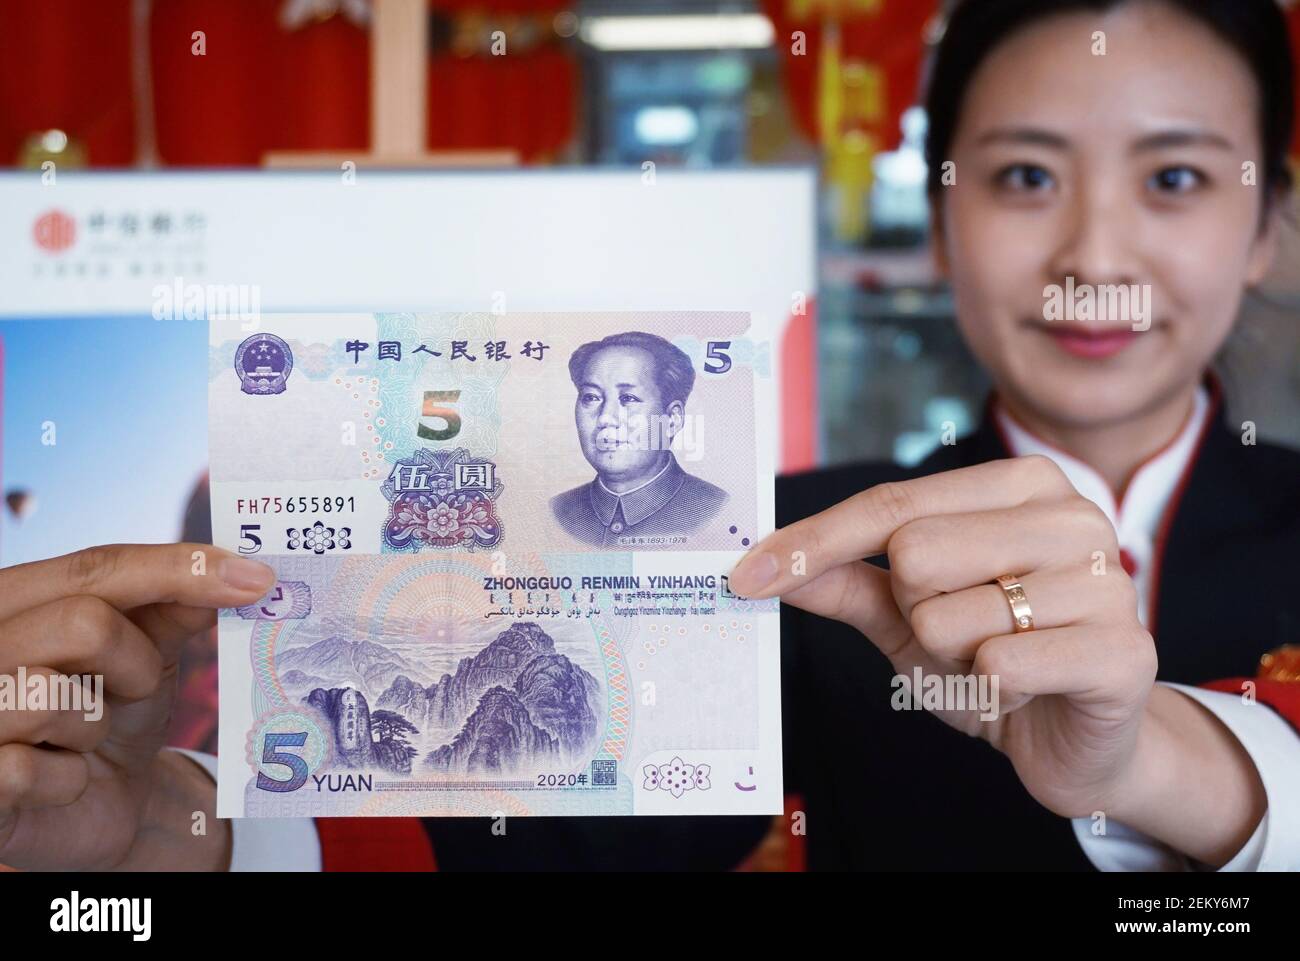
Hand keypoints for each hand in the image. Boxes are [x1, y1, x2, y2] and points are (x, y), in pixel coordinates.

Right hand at [0, 543, 275, 869]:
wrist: (94, 801)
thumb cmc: (114, 710)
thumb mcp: (146, 650)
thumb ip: (175, 607)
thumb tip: (238, 572)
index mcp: (15, 597)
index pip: (97, 566)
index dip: (180, 569)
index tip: (257, 579)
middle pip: (83, 622)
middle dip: (132, 665)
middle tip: (132, 690)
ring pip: (52, 697)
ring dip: (93, 726)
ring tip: (81, 737)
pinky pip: (29, 771)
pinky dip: (65, 780)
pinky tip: (58, 781)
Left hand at [733, 456, 1264, 863]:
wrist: (1080, 740)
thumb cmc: (997, 658)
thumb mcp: (909, 615)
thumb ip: (845, 582)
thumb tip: (766, 565)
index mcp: (1020, 485)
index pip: (889, 505)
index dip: (812, 542)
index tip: (744, 575)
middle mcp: (1071, 514)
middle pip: (915, 553)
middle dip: (916, 612)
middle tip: (962, 634)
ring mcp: (1106, 576)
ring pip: (950, 615)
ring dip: (955, 657)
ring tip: (999, 662)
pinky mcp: (1122, 650)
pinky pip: (1001, 663)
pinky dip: (991, 689)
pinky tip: (1027, 691)